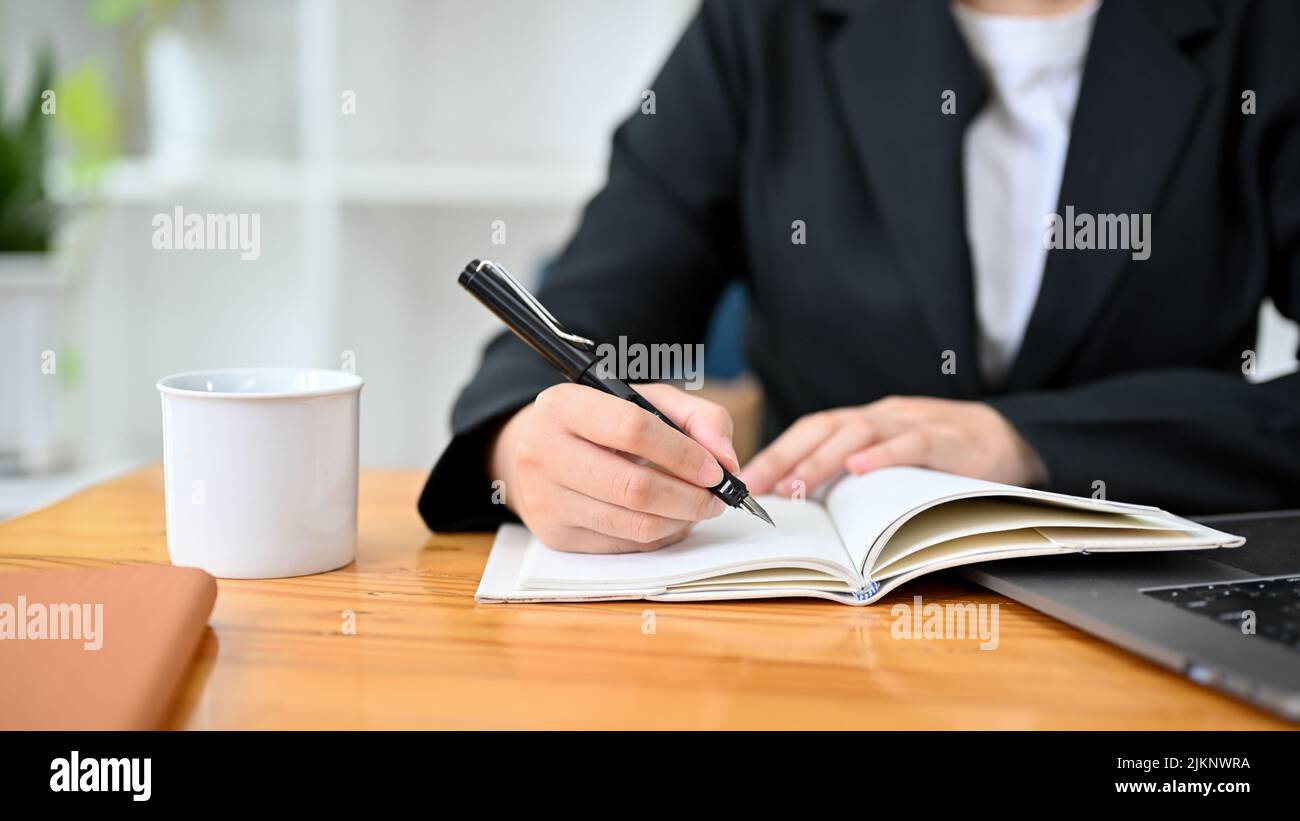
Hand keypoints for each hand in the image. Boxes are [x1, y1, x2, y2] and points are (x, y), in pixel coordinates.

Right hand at [489, 383, 739, 552]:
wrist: (539, 451)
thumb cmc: (604, 423)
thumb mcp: (648, 401)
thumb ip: (698, 418)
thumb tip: (726, 459)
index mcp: (565, 405)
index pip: (633, 429)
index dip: (683, 453)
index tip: (715, 469)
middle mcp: (544, 451)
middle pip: (634, 487)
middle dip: (690, 497)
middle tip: (716, 497)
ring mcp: (546, 499)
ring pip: (634, 524)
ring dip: (681, 521)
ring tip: (699, 507)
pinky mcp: (555, 536)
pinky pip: (625, 545)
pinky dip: (660, 536)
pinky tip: (670, 519)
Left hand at [739, 396, 1045, 496]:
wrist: (1013, 439)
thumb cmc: (944, 457)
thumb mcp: (895, 458)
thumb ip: (856, 473)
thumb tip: (804, 503)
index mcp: (866, 421)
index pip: (810, 429)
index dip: (776, 452)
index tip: (744, 482)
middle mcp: (883, 416)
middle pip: (823, 427)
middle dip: (785, 456)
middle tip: (755, 487)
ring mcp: (915, 423)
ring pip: (858, 432)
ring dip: (822, 460)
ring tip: (795, 485)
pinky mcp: (948, 440)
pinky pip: (910, 444)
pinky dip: (883, 455)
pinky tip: (859, 470)